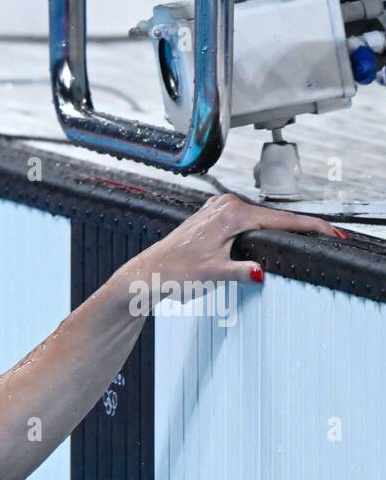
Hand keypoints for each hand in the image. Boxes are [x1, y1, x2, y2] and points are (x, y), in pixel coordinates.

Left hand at [126, 193, 343, 288]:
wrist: (148, 273)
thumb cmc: (173, 272)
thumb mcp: (212, 274)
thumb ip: (240, 272)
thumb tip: (261, 273)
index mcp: (230, 214)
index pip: (281, 219)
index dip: (310, 228)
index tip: (332, 233)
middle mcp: (224, 205)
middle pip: (274, 216)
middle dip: (298, 228)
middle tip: (327, 238)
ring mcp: (218, 209)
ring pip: (260, 218)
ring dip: (279, 229)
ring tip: (307, 238)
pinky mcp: (213, 217)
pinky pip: (246, 221)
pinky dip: (262, 229)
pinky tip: (273, 237)